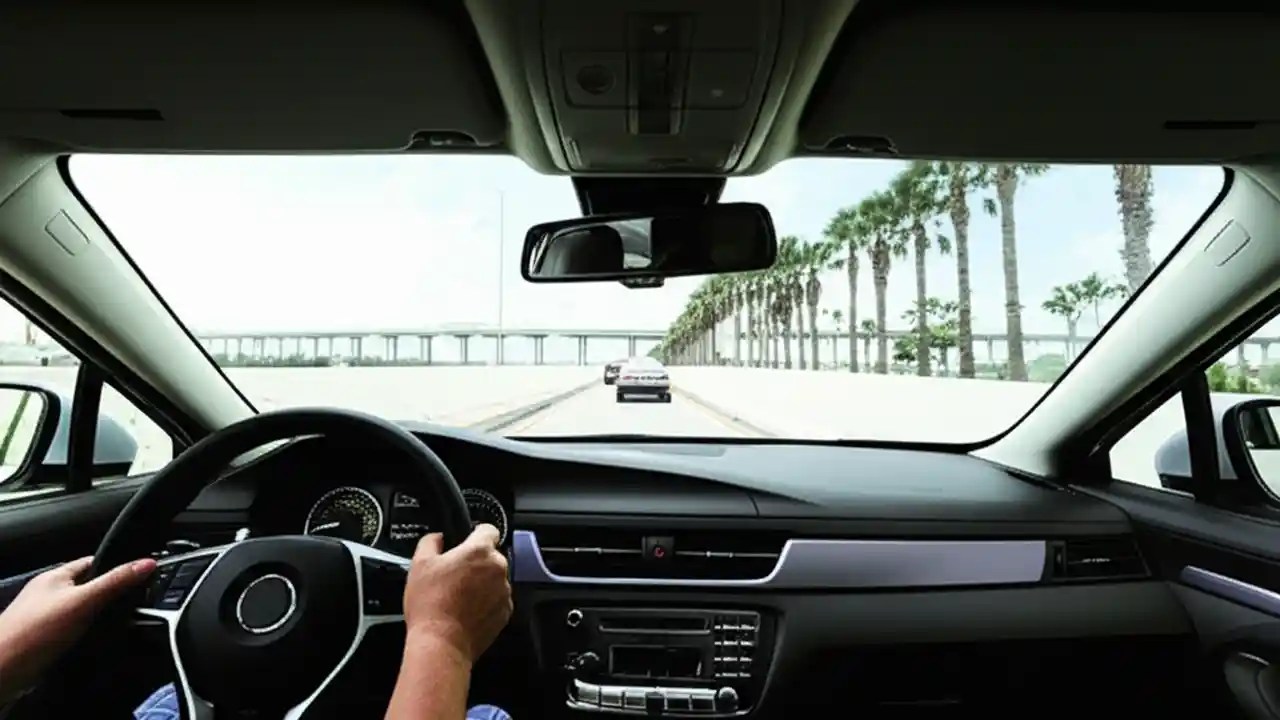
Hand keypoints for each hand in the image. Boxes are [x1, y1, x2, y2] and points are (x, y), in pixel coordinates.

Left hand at [0, 556, 155, 701]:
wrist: (4, 668)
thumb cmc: (34, 631)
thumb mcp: (83, 601)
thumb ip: (115, 582)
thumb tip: (146, 563)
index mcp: (55, 576)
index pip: (94, 562)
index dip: (117, 566)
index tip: (139, 574)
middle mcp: (49, 594)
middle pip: (88, 588)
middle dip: (108, 596)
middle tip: (130, 603)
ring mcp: (45, 617)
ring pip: (81, 611)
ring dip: (96, 618)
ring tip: (112, 624)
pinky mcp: (44, 639)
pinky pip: (73, 631)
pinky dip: (85, 635)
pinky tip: (93, 642)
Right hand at [402, 525, 511, 664]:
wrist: (441, 643)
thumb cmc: (430, 605)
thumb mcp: (419, 564)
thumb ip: (430, 542)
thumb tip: (436, 538)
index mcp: (480, 551)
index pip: (489, 529)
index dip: (476, 534)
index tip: (467, 541)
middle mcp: (498, 568)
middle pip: (491, 557)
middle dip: (475, 563)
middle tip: (454, 576)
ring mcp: (504, 592)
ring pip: (494, 580)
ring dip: (482, 584)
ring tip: (457, 597)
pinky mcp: (505, 613)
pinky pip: (497, 600)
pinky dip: (486, 603)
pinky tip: (465, 611)